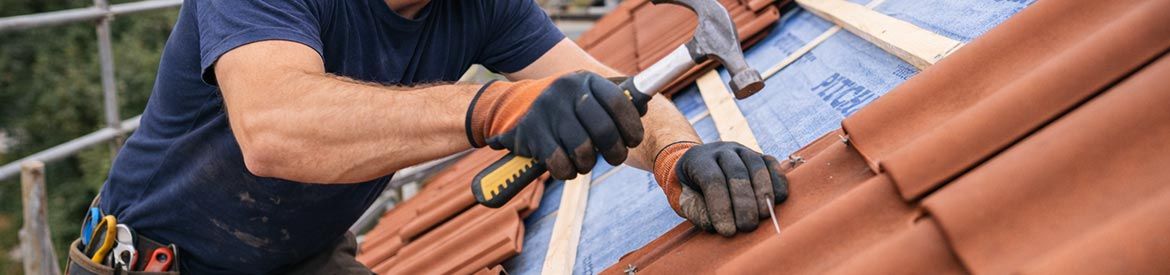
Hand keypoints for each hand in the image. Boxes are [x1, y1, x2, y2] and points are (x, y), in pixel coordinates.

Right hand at [466, 71, 643, 179]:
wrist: (512, 106)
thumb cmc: (563, 107)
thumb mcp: (585, 93)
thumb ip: (614, 99)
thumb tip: (644, 106)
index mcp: (586, 80)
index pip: (619, 102)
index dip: (631, 125)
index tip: (633, 140)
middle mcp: (567, 90)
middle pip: (604, 130)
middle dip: (615, 152)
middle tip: (615, 158)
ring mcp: (547, 110)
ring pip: (583, 150)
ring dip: (587, 163)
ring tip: (583, 161)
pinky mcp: (531, 132)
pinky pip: (560, 163)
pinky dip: (566, 171)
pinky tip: (565, 166)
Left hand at [653, 141, 788, 235]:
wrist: (700, 168)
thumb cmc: (694, 191)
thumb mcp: (688, 202)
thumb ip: (699, 212)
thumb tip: (719, 224)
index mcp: (698, 160)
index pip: (712, 180)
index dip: (721, 206)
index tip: (727, 231)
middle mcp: (721, 150)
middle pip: (736, 173)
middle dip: (744, 203)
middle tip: (747, 227)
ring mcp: (741, 150)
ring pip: (755, 166)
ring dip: (762, 193)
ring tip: (763, 216)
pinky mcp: (759, 155)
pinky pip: (772, 164)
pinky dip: (778, 181)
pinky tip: (778, 201)